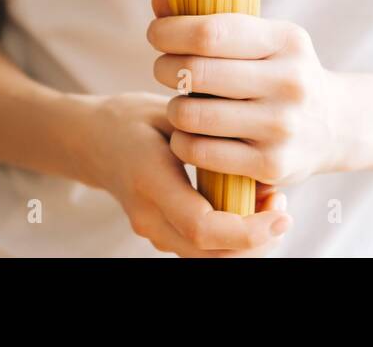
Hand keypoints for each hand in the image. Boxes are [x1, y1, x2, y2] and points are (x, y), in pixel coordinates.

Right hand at [72, 91, 291, 256]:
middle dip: (257, 242)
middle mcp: (148, 215)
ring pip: (209, 258)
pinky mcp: (160, 233)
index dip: (248, 230)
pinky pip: (202, 249)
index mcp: (149, 179)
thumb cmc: (131, 119)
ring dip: (247, 242)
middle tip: (282, 210)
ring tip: (269, 205)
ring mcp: (151, 230)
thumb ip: (209, 134)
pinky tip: (248, 206)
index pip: (203, 226)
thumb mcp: (170, 113)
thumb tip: (258, 150)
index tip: (281, 212)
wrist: (89, 141)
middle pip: (211, 254)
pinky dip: (231, 238)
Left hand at [147, 0, 343, 186]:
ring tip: (180, 103)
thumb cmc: (280, 71)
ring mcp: (282, 126)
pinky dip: (182, 141)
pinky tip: (188, 133)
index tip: (156, 34)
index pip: (209, 32)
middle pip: (196, 71)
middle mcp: (288, 82)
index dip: (170, 31)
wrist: (335, 125)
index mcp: (285, 40)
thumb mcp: (261, 38)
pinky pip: (201, 152)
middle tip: (166, 70)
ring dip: (173, 107)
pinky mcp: (272, 164)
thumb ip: (207, 19)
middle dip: (165, 68)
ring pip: (192, 114)